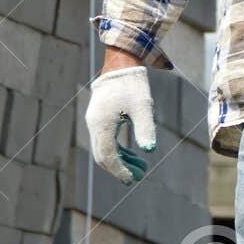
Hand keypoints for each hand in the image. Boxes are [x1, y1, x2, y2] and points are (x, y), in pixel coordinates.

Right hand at [85, 64, 156, 183]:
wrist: (120, 65)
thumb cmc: (132, 84)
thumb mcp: (142, 106)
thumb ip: (145, 128)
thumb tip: (149, 150)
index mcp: (101, 124)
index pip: (107, 155)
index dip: (119, 170)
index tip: (133, 179)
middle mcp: (94, 125)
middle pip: (102, 156)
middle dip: (120, 168)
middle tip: (139, 176)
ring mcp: (95, 122)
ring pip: (104, 149)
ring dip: (121, 160)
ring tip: (142, 167)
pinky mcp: (100, 119)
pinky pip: (106, 141)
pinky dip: (119, 150)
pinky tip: (133, 154)